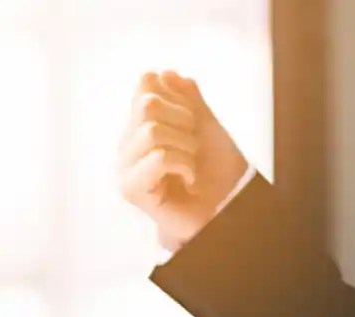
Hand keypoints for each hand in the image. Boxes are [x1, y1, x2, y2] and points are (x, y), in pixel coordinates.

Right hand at [118, 70, 248, 251]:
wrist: (228, 206)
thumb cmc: (217, 169)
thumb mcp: (205, 122)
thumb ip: (185, 97)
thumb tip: (165, 73)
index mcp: (139, 124)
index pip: (147, 84)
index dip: (179, 97)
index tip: (193, 122)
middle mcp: (127, 145)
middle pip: (146, 104)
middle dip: (182, 120)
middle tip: (193, 145)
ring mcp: (126, 168)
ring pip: (151, 130)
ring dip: (185, 145)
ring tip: (191, 164)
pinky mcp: (132, 190)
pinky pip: (158, 157)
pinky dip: (184, 164)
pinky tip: (189, 178)